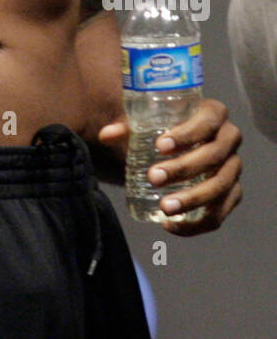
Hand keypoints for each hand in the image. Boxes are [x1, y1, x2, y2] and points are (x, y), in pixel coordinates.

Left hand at [99, 99, 242, 234]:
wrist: (184, 143)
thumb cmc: (166, 126)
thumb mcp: (148, 122)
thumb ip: (128, 127)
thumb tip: (106, 135)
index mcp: (214, 113)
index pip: (207, 121)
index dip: (187, 133)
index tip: (159, 146)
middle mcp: (229, 139)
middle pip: (214, 156)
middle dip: (184, 168)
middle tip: (153, 177)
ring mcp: (233, 168)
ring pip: (221, 187)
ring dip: (193, 199)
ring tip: (164, 207)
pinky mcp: (231, 194)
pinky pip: (220, 213)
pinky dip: (197, 224)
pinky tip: (170, 225)